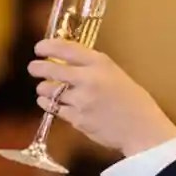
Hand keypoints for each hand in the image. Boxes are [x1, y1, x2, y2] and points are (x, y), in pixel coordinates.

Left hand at [28, 39, 175, 156]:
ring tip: (43, 88)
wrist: (142, 129)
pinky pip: (54, 108)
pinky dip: (48, 104)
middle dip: (37, 67)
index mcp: (100, 63)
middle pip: (51, 69)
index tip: (39, 48)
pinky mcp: (77, 119)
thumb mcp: (116, 74)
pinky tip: (48, 102)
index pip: (67, 48)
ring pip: (49, 90)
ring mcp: (81, 100)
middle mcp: (88, 79)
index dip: (48, 46)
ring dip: (43, 88)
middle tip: (33, 67)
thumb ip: (93, 67)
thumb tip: (67, 62)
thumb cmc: (133, 101)